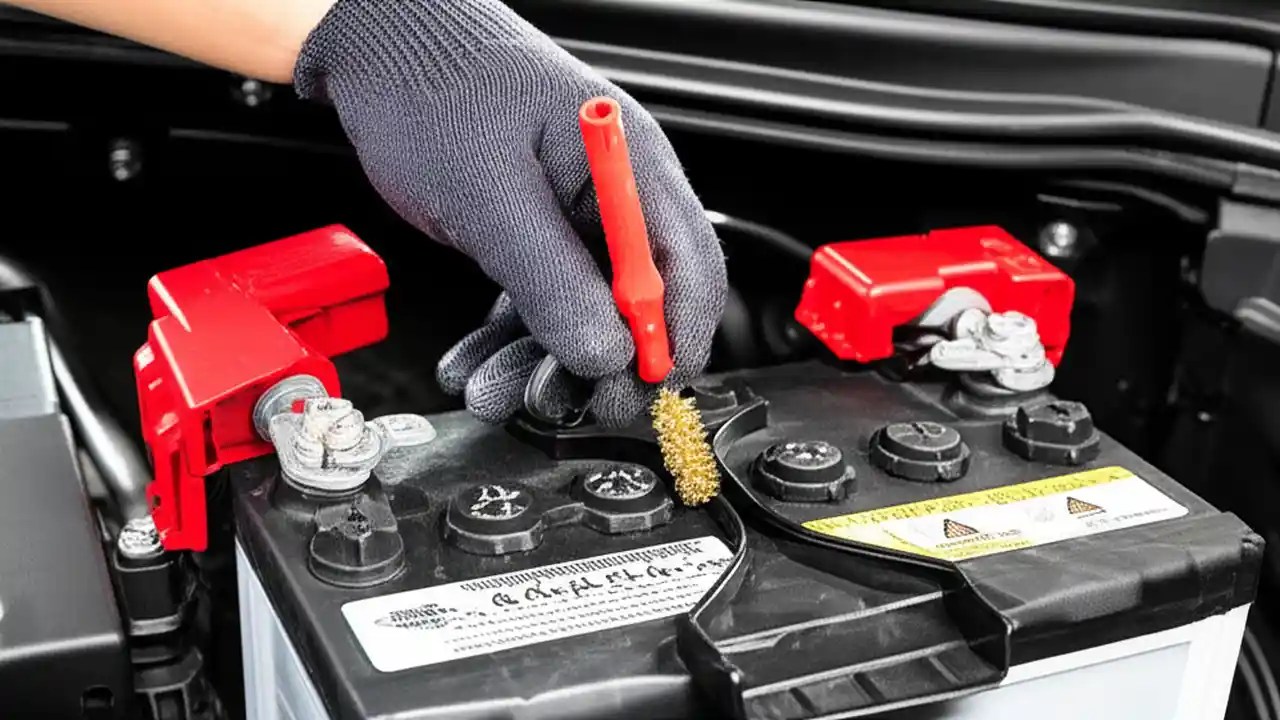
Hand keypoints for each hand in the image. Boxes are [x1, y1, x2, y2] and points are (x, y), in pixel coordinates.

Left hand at [295, 0, 724, 426]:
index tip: (641, 388)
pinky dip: (506, 338)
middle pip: (637, 302)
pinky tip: (474, 364)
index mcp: (630, 168)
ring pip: (578, 312)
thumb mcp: (492, 197)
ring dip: (538, 361)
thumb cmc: (434, 87)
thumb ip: (552, 280)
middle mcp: (612, 196)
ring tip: (492, 392)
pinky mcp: (534, 233)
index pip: (686, 268)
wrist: (376, 45)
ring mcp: (572, 216)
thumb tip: (604, 355)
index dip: (675, 338)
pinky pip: (535, 301)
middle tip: (559, 402)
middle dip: (598, 362)